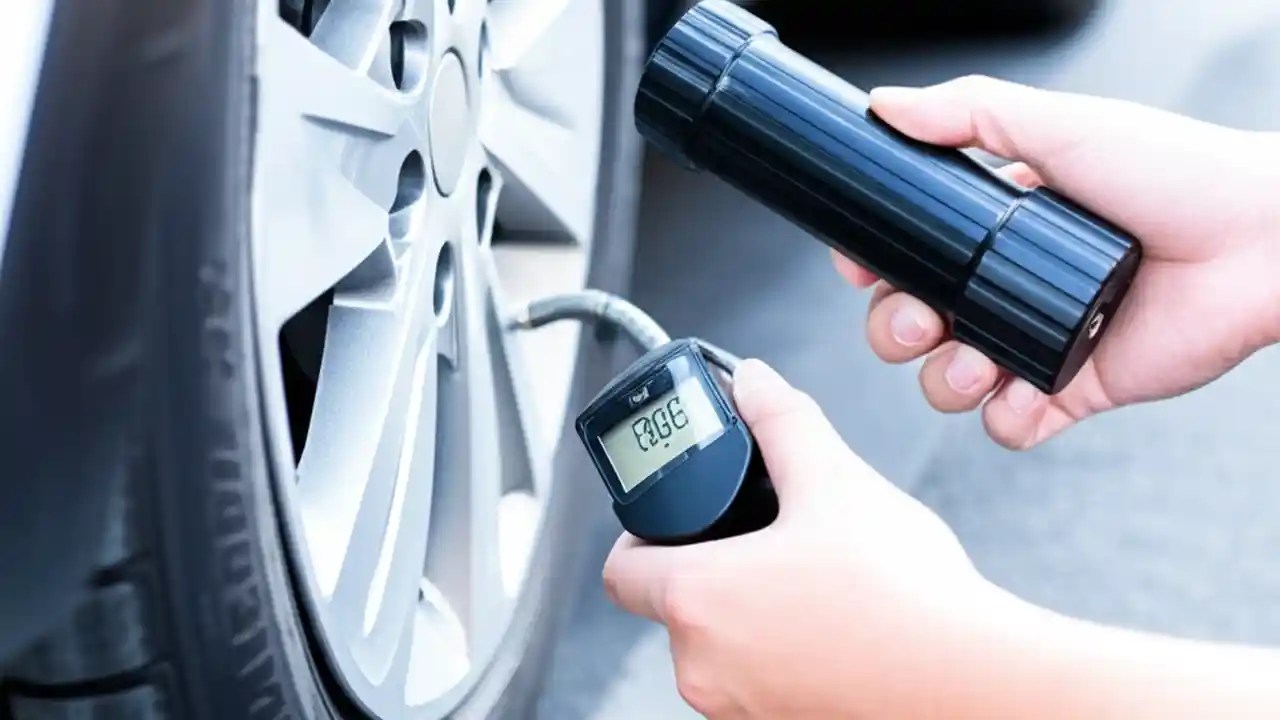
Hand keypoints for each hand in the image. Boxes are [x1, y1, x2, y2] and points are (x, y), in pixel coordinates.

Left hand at [603, 360, 1000, 718]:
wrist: (974, 684)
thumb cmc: (906, 598)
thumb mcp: (836, 480)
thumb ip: (782, 420)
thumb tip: (754, 383)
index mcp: (696, 601)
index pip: (620, 570)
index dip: (639, 536)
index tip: (676, 519)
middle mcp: (702, 668)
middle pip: (672, 607)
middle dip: (707, 568)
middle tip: (758, 541)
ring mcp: (739, 711)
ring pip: (716, 649)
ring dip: (744, 615)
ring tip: (806, 583)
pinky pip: (755, 685)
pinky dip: (778, 656)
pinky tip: (830, 629)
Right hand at [840, 76, 1279, 448]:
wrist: (1264, 239)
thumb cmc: (1179, 173)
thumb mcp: (1061, 125)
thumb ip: (969, 112)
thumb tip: (888, 105)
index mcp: (999, 228)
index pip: (911, 256)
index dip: (877, 269)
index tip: (862, 268)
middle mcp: (1011, 286)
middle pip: (913, 323)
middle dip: (896, 330)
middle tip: (920, 319)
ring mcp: (1039, 339)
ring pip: (950, 380)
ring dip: (942, 381)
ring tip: (973, 361)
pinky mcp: (1075, 388)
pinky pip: (1012, 424)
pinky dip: (1003, 420)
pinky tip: (1016, 395)